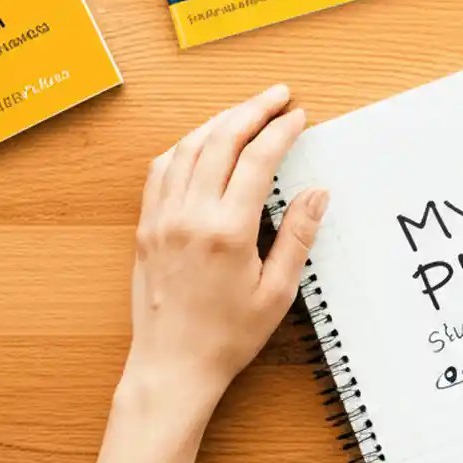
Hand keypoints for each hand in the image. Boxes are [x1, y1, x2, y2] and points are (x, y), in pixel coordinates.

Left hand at [124, 85, 327, 408]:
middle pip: (221, 140)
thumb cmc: (227, 337)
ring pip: (188, 147)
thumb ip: (297, 236)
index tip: (299, 116)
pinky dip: (185, 146)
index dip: (281, 130)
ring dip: (219, 121)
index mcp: (227, 231)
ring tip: (246, 111)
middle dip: (253, 110)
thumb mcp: (277, 292)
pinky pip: (161, 170)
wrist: (171, 367)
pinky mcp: (146, 227)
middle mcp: (190, 216)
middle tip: (278, 96)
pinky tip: (202, 142)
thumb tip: (317, 192)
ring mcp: (162, 218)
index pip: (257, 160)